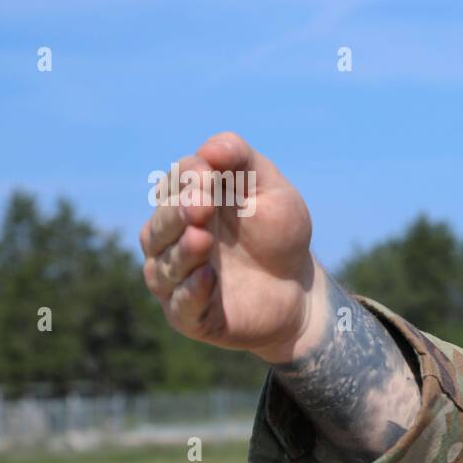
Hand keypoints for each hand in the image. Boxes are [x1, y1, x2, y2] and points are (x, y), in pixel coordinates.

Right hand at [140, 132, 324, 362]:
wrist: (300, 288)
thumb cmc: (279, 234)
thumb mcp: (272, 191)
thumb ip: (243, 163)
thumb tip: (212, 147)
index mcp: (186, 203)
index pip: (175, 184)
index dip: (189, 177)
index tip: (210, 173)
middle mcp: (172, 240)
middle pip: (161, 225)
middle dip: (179, 213)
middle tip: (202, 205)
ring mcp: (177, 279)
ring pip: (165, 265)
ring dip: (182, 251)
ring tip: (202, 239)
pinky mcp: (190, 315)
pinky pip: (181, 306)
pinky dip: (192, 292)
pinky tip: (207, 278)